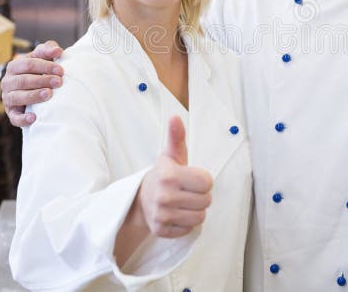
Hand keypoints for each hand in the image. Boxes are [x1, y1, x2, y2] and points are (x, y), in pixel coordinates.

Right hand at [1, 40, 63, 126]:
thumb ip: (48, 50)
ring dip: (34, 96)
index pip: (28, 64)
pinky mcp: (12, 113)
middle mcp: (8, 82)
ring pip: (18, 97)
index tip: (61, 70)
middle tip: (59, 82)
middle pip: (23, 80)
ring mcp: (8, 98)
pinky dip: (23, 118)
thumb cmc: (40, 70)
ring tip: (49, 94)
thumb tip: (58, 50)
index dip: (44, 66)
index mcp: (15, 66)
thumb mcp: (43, 57)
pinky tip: (34, 117)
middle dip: (42, 80)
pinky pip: (14, 117)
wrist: (35, 89)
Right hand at [136, 116, 212, 237]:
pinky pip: (189, 229)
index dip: (203, 180)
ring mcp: (162, 215)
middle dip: (201, 196)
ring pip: (200, 217)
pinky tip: (176, 214)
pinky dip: (186, 223)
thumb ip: (177, 137)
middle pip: (206, 201)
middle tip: (188, 191)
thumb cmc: (163, 175)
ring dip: (195, 210)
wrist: (140, 199)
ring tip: (184, 203)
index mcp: (169, 175)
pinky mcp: (161, 230)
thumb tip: (175, 116)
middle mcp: (164, 195)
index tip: (192, 179)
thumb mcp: (171, 155)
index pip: (207, 182)